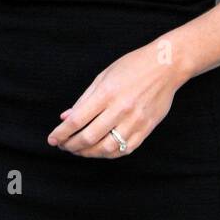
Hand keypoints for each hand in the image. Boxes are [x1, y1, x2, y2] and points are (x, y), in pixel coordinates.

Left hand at [46, 38, 184, 157]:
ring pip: (106, 148)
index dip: (61, 133)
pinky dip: (108, 153)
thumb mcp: (103, 76)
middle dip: (71, 145)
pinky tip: (99, 150)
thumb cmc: (132, 67)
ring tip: (79, 150)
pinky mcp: (146, 128)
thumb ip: (84, 99)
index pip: (76, 121)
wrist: (166, 66)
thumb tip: (65, 118)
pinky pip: (125, 149)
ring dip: (88, 153)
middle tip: (63, 146)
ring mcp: (135, 121)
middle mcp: (120, 109)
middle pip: (89, 137)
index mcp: (106, 94)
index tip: (52, 139)